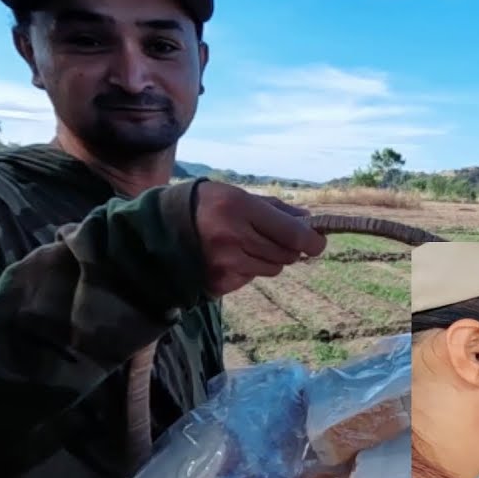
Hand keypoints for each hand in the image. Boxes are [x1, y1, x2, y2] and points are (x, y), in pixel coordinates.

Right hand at [193, 182, 325, 295]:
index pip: (293, 234)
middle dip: (291, 248)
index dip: (313, 241)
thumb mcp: (239, 195)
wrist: (160, 228)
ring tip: (246, 244)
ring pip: (273, 268)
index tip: (318, 242)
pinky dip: (249, 268)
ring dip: (269, 258)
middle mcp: (232, 237)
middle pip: (286, 254)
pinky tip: (230, 256)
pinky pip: (252, 277)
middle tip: (277, 239)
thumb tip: (309, 220)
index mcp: (239, 208)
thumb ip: (276, 208)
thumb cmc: (207, 205)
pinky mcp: (219, 282)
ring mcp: (225, 263)